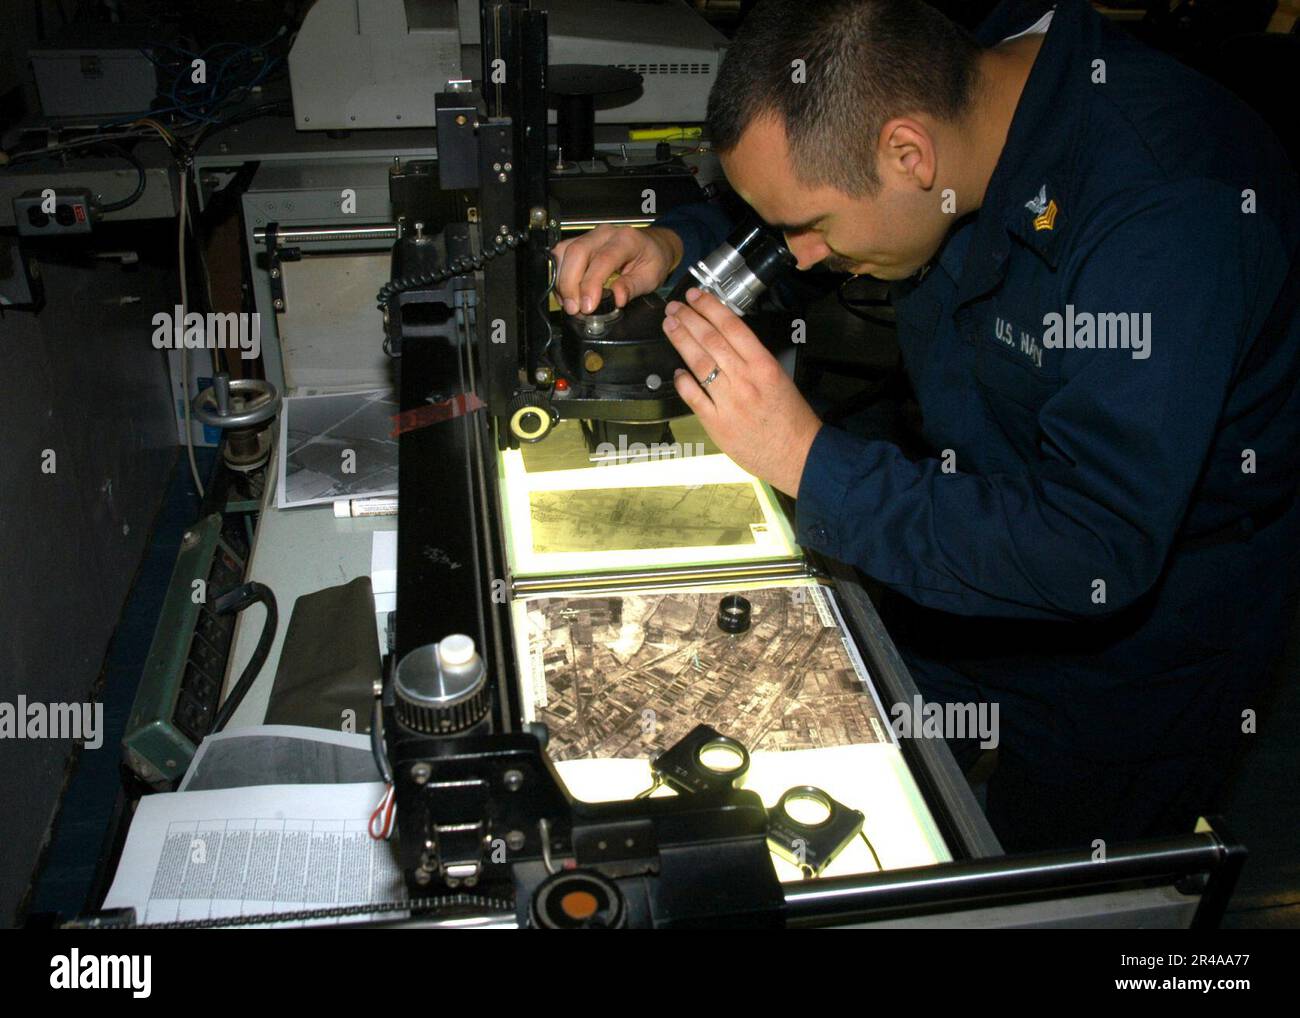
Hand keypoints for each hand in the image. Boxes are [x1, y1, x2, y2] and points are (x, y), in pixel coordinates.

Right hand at [553, 224, 681, 313]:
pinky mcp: (580, 242)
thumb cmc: (652, 260)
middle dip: (570, 284)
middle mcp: (605, 233)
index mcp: (626, 240)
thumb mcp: (651, 277)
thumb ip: (632, 287)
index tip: (587, 306)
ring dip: (561, 280)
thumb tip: (616, 299)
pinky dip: (559, 276)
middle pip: (577, 252)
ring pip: (564, 252)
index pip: (602, 260)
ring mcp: (590, 236)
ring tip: (569, 303)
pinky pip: (561, 255)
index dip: (591, 284)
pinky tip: (567, 294)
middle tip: (574, 309)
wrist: (653, 246)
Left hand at [663, 288, 821, 497]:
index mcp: (764, 365)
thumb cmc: (791, 419)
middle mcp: (745, 379)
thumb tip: (726, 342)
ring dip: (681, 341)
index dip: (709, 307)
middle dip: (688, 319)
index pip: (732, 326)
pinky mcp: (717, 423)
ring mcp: (729, 401)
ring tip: (669, 326)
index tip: (695, 296)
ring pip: (699, 363)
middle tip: (673, 307)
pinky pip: (694, 397)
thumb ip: (753, 360)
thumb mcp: (779, 378)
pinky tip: (676, 370)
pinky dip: (683, 381)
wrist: (797, 454)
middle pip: (711, 340)